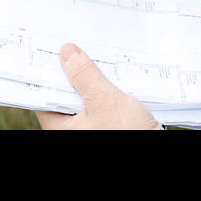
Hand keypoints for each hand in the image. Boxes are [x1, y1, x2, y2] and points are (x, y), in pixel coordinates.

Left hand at [36, 43, 163, 129]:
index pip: (45, 94)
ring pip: (84, 97)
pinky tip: (113, 76)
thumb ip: (85, 76)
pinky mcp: (105, 125)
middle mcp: (70, 129)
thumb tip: (67, 53)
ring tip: (97, 58)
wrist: (154, 152)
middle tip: (78, 48)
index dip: (50, 71)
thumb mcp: (105, 101)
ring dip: (92, 80)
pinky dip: (104, 89)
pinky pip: (99, 103)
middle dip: (74, 72)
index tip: (54, 50)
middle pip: (66, 93)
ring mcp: (88, 127)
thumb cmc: (127, 134)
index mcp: (59, 128)